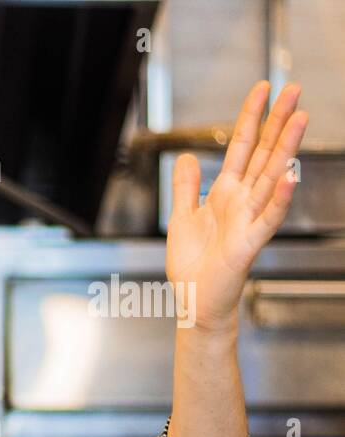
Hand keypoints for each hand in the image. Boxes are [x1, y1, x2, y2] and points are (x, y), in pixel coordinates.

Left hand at [165, 81, 307, 332]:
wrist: (194, 300)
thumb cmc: (192, 264)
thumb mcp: (181, 217)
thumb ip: (185, 186)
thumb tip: (186, 156)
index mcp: (225, 192)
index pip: (242, 146)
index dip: (251, 117)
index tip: (262, 89)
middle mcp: (242, 200)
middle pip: (263, 153)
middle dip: (278, 121)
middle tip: (294, 90)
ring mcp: (249, 219)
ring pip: (272, 177)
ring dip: (286, 149)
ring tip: (300, 119)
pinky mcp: (249, 242)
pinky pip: (269, 217)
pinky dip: (280, 198)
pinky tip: (290, 177)